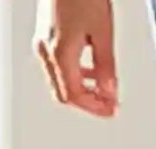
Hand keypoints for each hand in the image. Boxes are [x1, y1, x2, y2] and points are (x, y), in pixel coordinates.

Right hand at [33, 0, 118, 117]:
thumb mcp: (103, 31)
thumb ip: (106, 66)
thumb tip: (110, 91)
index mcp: (60, 53)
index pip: (74, 95)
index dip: (95, 107)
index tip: (112, 110)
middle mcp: (46, 51)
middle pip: (64, 93)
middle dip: (88, 103)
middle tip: (108, 106)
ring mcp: (43, 43)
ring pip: (59, 81)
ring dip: (82, 90)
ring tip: (103, 91)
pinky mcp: (45, 35)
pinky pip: (57, 66)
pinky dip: (75, 74)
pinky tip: (90, 72)